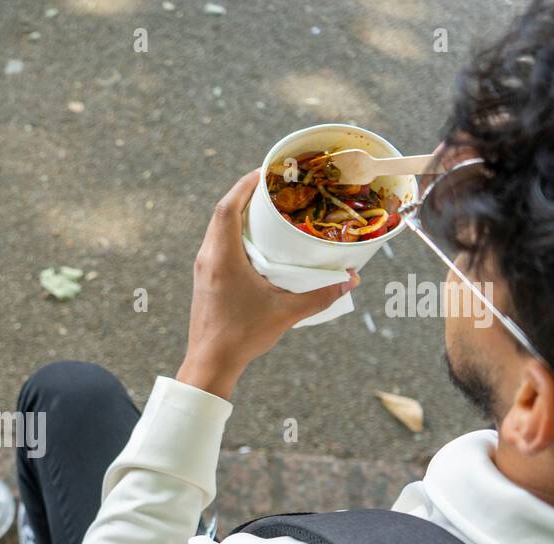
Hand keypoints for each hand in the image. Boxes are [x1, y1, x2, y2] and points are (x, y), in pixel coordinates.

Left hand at [177, 169, 360, 397]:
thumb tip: (351, 280)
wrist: (209, 363)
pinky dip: (234, 234)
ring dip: (238, 214)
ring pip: (218, 229)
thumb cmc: (242, 337)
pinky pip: (217, 244)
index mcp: (222, 257)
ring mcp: (202, 269)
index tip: (266, 172)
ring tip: (266, 207)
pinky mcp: (204, 280)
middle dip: (245, 194)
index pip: (228, 207)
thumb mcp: (286, 313)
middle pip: (222, 212)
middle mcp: (207, 257)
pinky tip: (254, 240)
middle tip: (273, 186)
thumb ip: (320, 295)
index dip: (245, 184)